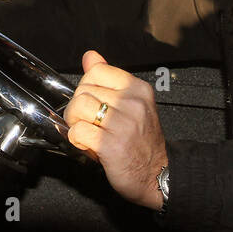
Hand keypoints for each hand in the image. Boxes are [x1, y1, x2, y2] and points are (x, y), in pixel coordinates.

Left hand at [63, 50, 167, 209]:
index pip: (97, 70)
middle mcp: (132, 103)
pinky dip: (76, 140)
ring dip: (75, 122)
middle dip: (78, 108)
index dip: (86, 87)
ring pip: (78, 107)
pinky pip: (77, 131)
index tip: (92, 101)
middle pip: (83, 90)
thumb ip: (109, 80)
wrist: (157, 174)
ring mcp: (122, 123)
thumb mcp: (131, 104)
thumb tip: (90, 56)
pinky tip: (89, 144)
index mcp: (137, 90)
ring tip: (87, 132)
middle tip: (89, 122)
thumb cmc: (142, 142)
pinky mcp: (110, 144)